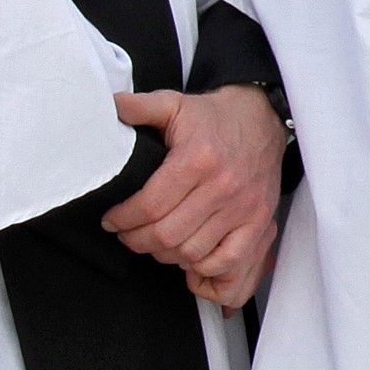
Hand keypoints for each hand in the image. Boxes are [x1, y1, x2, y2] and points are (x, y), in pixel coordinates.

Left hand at [103, 86, 286, 309]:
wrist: (263, 118)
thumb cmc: (213, 116)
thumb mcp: (173, 103)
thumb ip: (137, 107)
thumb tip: (106, 108)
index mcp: (197, 158)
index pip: (149, 206)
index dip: (122, 220)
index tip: (111, 221)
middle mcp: (223, 186)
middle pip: (166, 235)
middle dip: (136, 240)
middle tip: (127, 234)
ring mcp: (244, 207)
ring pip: (192, 252)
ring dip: (165, 254)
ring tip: (154, 242)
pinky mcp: (259, 220)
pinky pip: (227, 260)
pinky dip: (203, 266)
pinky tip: (187, 254)